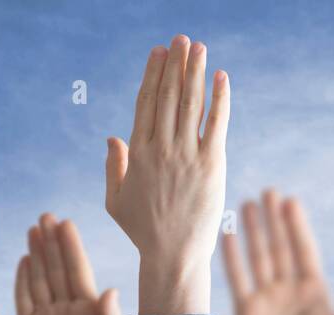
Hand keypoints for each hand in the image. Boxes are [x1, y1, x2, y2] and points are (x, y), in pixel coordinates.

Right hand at [16, 215, 121, 314]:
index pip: (78, 272)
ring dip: (37, 255)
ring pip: (40, 279)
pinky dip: (23, 279)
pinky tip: (23, 259)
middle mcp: (69, 311)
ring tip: (33, 229)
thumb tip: (112, 290)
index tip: (65, 223)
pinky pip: (24, 298)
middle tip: (46, 216)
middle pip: (58, 269)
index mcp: (90, 313)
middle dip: (52, 243)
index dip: (71, 248)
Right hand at [105, 35, 229, 314]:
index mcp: (137, 154)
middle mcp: (161, 149)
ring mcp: (186, 156)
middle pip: (168, 97)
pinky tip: (221, 77)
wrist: (173, 256)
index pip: (145, 104)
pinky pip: (216, 124)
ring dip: (194, 72)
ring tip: (198, 47)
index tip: (159, 53)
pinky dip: (219, 98)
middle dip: (174, 65)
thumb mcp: (116, 201)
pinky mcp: (211, 165)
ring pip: (190, 104)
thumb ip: (113, 167)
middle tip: (181, 40)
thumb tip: (112, 137)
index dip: (153, 75)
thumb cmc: (144, 232)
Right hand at [222, 190, 333, 314]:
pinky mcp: (247, 312)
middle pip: (280, 247)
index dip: (297, 227)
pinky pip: (238, 279)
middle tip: (269, 191)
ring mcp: (268, 299)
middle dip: (274, 220)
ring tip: (247, 203)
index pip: (303, 250)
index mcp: (315, 291)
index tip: (290, 202)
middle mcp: (290, 290)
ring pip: (259, 257)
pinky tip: (227, 235)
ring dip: (253, 231)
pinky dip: (232, 257)